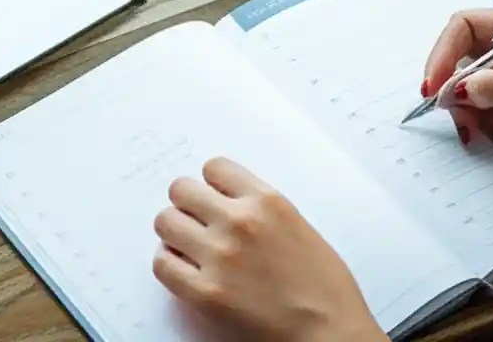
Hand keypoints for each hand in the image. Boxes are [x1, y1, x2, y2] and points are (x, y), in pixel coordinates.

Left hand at [153, 158, 386, 341]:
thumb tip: (227, 203)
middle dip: (186, 205)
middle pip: (181, 190)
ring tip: (189, 247)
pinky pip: (162, 264)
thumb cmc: (324, 289)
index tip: (212, 196)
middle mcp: (239, 222)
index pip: (214, 167)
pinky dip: (169, 265)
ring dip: (174, 233)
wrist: (330, 334)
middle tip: (195, 221)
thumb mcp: (299, 227)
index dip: (210, 184)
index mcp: (267, 202)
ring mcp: (219, 256)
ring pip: (165, 222)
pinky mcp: (204, 292)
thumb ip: (261, 210)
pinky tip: (187, 271)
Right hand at [423, 8, 492, 161]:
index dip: (442, 54)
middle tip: (462, 119)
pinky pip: (486, 108)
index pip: (464, 27)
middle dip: (458, 92)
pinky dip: (488, 124)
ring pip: (470, 88)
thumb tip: (454, 90)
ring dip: (475, 114)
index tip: (435, 87)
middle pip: (461, 60)